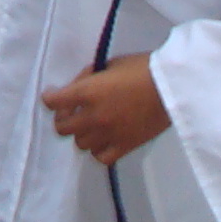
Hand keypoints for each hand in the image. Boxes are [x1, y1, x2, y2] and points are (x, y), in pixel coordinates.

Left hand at [42, 53, 169, 165]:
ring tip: (90, 125)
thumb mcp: (110, 64)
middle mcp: (94, 116)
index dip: (50, 99)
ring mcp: (109, 134)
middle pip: (62, 128)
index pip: (54, 102)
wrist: (171, 87)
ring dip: (81, 133)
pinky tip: (103, 139)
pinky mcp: (125, 146)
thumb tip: (77, 87)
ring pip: (80, 144)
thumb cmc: (141, 68)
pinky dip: (98, 150)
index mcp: (88, 92)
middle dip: (63, 118)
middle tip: (71, 111)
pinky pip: (101, 158)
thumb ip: (89, 77)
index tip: (53, 96)